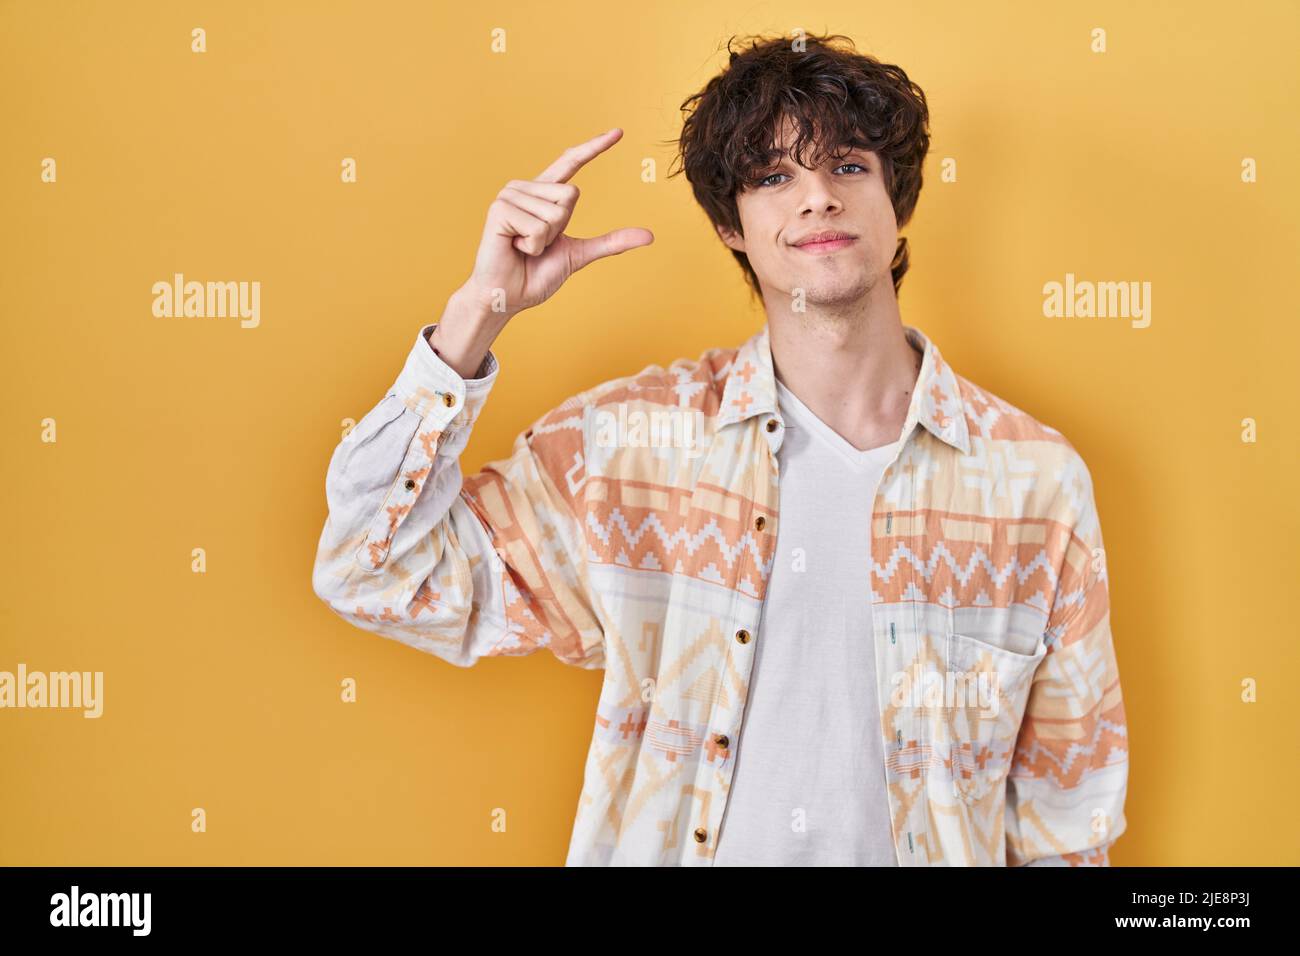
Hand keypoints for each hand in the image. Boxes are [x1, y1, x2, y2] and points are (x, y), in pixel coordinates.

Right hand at [459, 127, 653, 318]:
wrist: (507, 295)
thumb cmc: (535, 275)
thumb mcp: (579, 254)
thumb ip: (611, 242)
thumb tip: (650, 236)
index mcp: (542, 195)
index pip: (571, 162)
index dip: (594, 148)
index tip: (619, 132)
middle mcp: (525, 188)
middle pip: (571, 195)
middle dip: (559, 229)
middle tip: (536, 244)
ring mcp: (510, 195)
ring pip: (556, 213)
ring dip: (544, 240)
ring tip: (522, 247)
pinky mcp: (500, 209)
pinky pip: (537, 226)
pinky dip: (531, 246)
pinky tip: (513, 247)